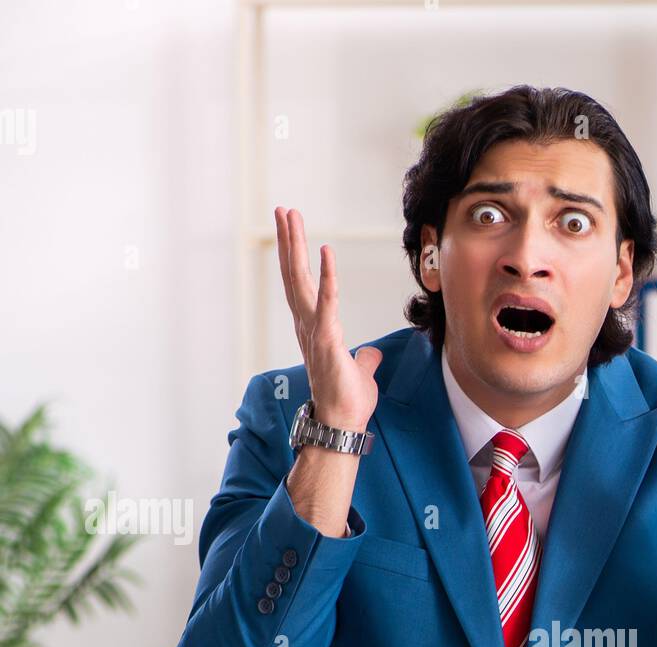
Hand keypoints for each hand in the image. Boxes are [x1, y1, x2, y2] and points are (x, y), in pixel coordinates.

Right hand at [275, 207, 381, 431]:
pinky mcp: (327, 340)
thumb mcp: (361, 373)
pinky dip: (327, 277)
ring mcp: (314, 332)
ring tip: (290, 218)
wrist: (342, 424)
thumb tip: (371, 355)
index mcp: (314, 329)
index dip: (295, 257)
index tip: (291, 230)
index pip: (301, 286)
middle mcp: (307, 325)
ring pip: (300, 281)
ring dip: (295, 247)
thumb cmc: (348, 401)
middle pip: (293, 275)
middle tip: (282, 210)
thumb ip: (365, 359)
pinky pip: (327, 303)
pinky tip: (326, 252)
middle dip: (288, 241)